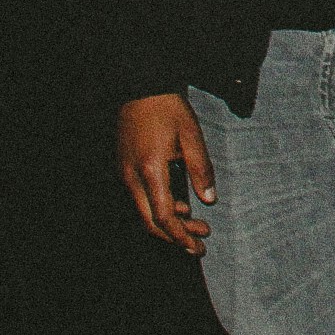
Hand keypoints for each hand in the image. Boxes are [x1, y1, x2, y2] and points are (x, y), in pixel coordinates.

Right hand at [117, 93, 215, 253]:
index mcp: (150, 171)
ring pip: (145, 212)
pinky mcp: (125, 169)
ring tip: (197, 225)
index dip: (181, 235)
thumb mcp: (192, 136)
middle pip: (150, 222)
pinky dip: (160, 207)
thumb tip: (209, 200)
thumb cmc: (169, 109)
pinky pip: (141, 198)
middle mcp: (132, 178)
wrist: (140, 88)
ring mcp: (125, 174)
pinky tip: (180, 205)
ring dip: (170, 222)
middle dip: (176, 236)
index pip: (164, 216)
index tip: (199, 246)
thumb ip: (201, 169)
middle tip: (200, 243)